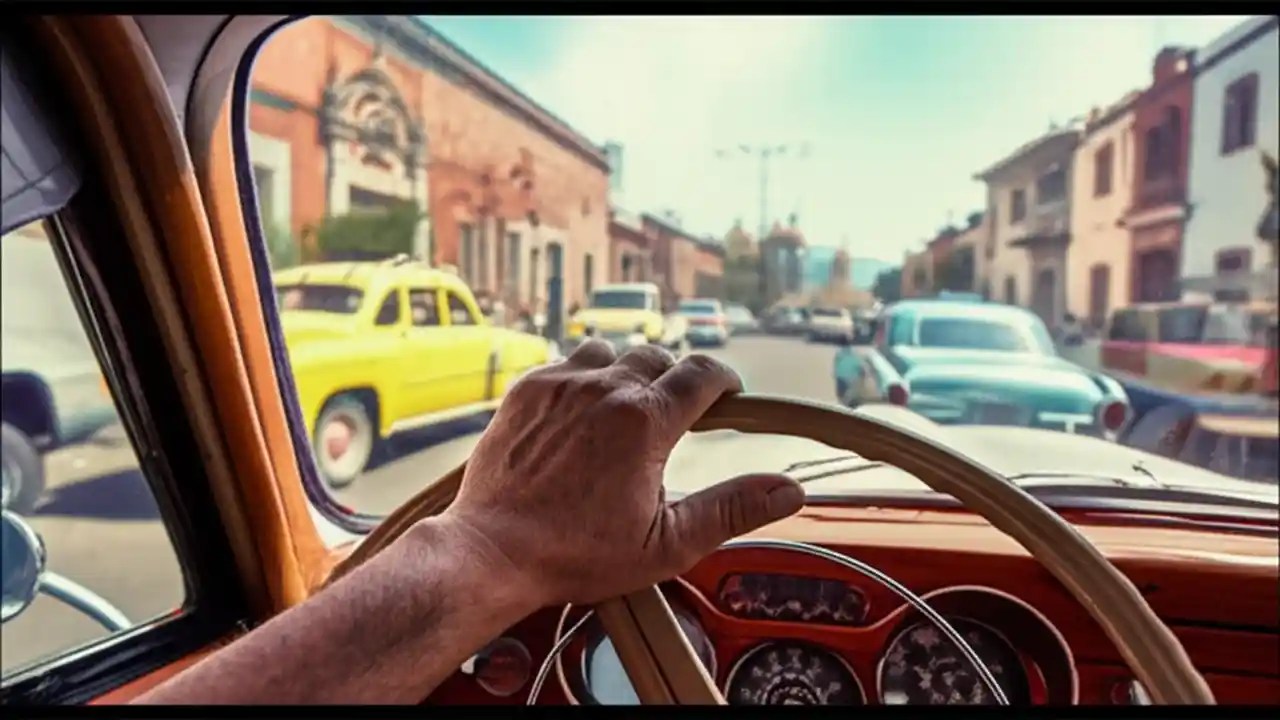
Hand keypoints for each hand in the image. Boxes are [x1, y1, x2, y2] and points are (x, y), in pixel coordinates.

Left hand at [441, 339, 805, 606]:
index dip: (724, 380)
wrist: (493, 551)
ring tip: (629, 409)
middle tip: (678, 415)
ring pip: (611, 352)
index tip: (729, 395)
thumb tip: (789, 490)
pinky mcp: (527, 391)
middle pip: (658, 358)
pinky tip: (584, 413)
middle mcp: (604, 388)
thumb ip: (732, 510)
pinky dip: (585, 379)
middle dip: (676, 381)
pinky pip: (567, 363)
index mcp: (645, 421)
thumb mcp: (668, 543)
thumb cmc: (576, 554)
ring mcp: (560, 384)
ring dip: (628, 373)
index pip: (702, 373)